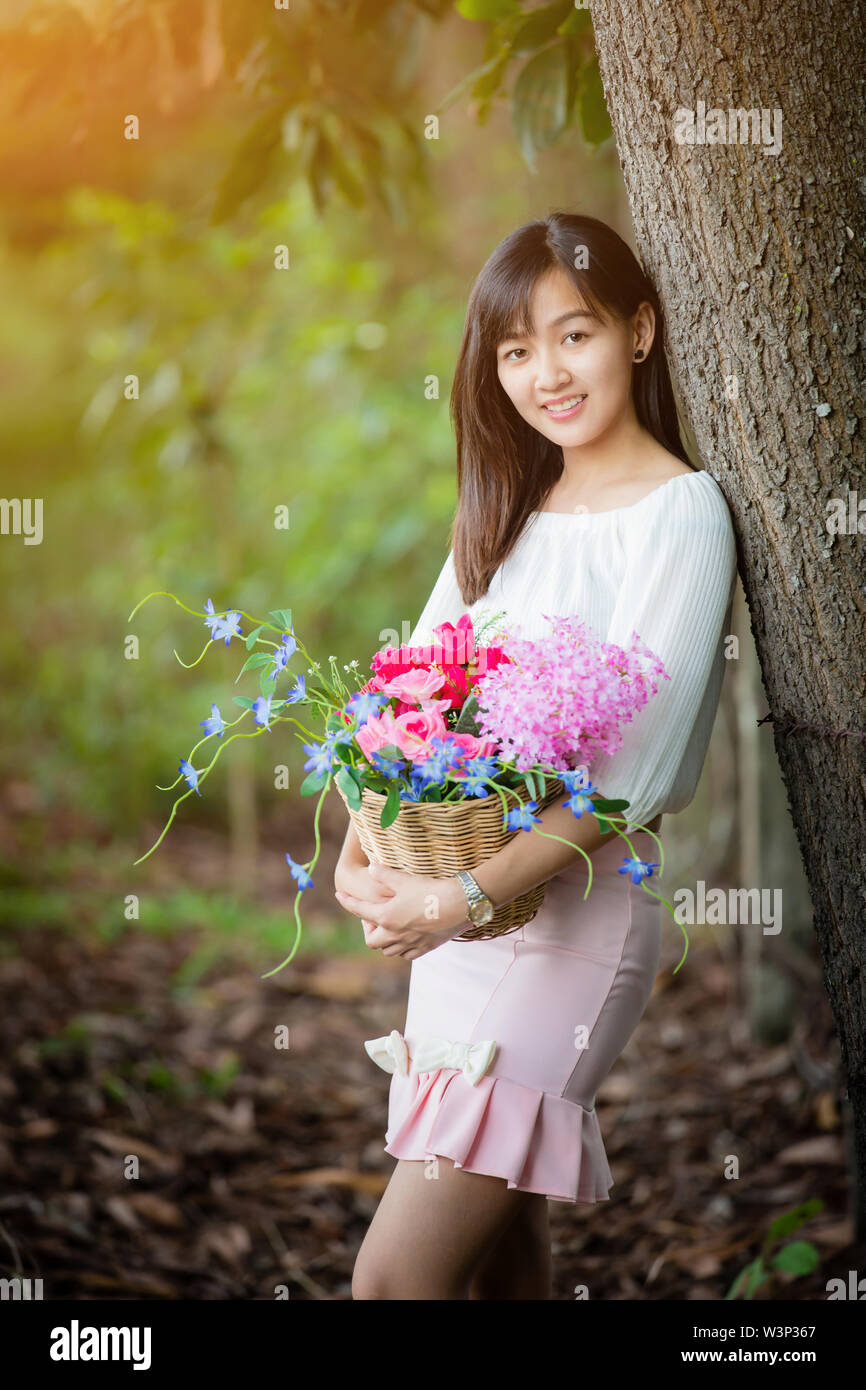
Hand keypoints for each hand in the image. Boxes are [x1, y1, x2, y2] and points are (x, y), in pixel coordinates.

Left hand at [334, 862, 470, 959]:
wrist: (461, 904)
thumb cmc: (431, 890)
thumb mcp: (404, 879)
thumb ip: (384, 874)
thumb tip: (371, 867)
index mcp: (386, 917)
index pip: (359, 911)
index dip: (347, 902)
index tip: (339, 895)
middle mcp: (395, 934)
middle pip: (371, 941)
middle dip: (368, 930)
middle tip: (374, 916)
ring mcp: (410, 944)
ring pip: (388, 950)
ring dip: (384, 940)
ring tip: (390, 926)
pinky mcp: (425, 948)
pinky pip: (406, 955)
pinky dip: (401, 948)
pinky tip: (407, 936)